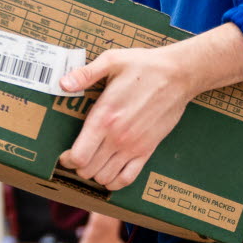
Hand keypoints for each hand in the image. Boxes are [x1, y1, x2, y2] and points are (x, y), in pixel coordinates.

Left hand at [57, 45, 194, 190]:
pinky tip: (110, 173)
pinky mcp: (148, 149)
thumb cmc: (144, 66)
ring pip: (105, 177)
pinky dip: (116, 181)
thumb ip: (85, 74)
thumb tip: (63, 83)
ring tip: (93, 162)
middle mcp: (117, 136)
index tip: (65, 154)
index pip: (78, 156)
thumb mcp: (111, 61)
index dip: (67, 160)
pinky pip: (128, 178)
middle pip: (88, 170)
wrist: (179, 74)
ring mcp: (134, 146)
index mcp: (104, 117)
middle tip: (77, 157)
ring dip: (95, 174)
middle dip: (78, 167)